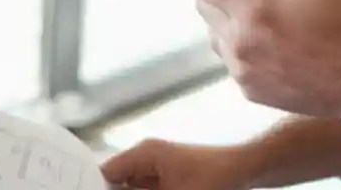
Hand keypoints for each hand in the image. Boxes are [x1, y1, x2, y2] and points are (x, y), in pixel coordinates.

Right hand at [100, 138, 258, 189]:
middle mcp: (147, 159)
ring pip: (132, 189)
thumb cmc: (216, 178)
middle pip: (115, 184)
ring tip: (167, 189)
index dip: (91, 187)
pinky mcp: (169, 181)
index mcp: (143, 154)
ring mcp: (158, 170)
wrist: (249, 170)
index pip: (102, 174)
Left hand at [187, 0, 340, 119]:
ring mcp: (244, 73)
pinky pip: (233, 61)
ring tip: (274, 20)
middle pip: (204, 8)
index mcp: (255, 12)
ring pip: (216, 35)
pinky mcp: (251, 91)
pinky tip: (278, 44)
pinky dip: (245, 48)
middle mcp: (241, 46)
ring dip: (232, 22)